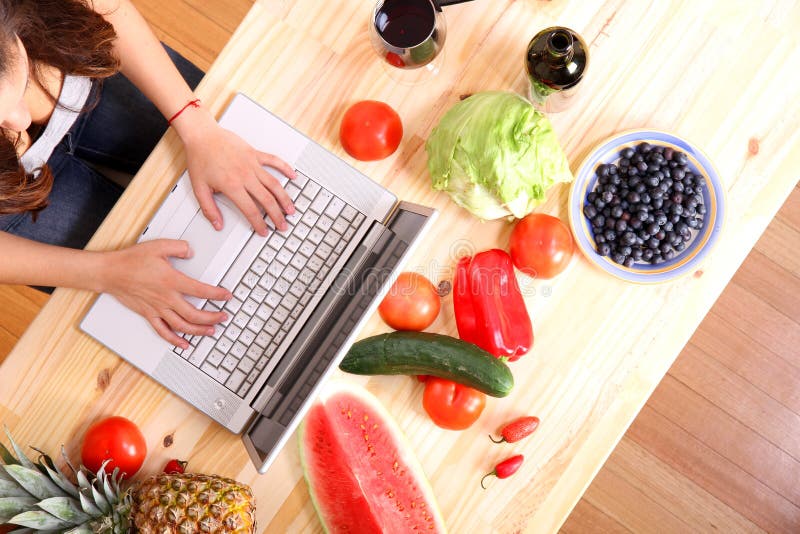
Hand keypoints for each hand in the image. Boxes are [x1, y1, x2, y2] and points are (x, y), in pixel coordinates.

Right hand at [100, 239, 231, 346]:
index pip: (200, 291)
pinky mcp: (148, 314)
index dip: (217, 294)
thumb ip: (178, 247)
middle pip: (194, 314)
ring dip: (198, 330)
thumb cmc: (130, 261)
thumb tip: (191, 251)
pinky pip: (163, 331)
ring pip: (182, 325)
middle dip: (212, 317)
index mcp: (171, 281)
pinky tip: (183, 344)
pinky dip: (174, 340)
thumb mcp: (158, 246)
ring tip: (211, 331)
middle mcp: (166, 298)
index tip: (227, 296)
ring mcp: (157, 309)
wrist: (110, 273)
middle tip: (223, 317)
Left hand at [177, 110, 296, 235]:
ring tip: (291, 209)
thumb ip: (209, 209)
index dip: (259, 224)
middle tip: (282, 225)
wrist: (202, 135)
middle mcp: (245, 176)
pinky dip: (285, 168)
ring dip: (284, 198)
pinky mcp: (255, 154)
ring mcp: (252, 164)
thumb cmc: (200, 158)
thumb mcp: (199, 188)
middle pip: (267, 200)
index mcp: (232, 186)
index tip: (264, 231)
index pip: (251, 210)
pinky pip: (274, 161)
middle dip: (277, 216)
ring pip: (274, 184)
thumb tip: (217, 224)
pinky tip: (293, 175)